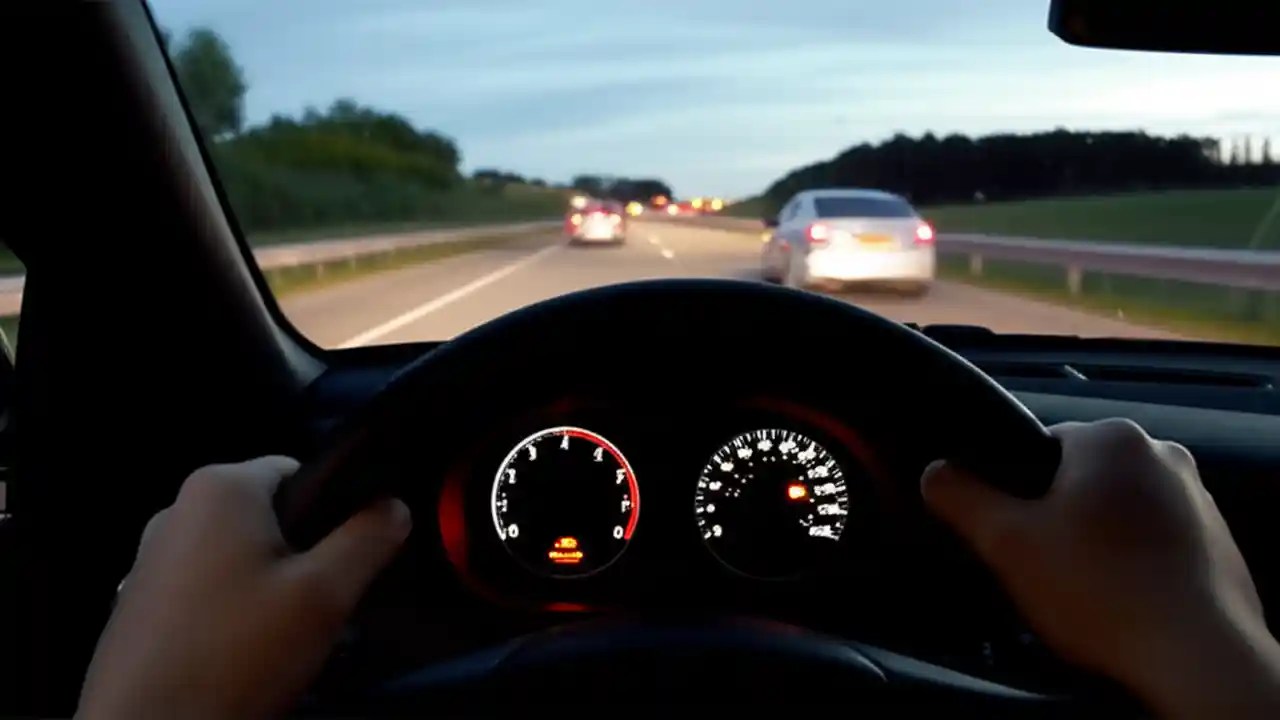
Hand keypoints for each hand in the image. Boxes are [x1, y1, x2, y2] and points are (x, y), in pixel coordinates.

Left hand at [76, 456, 411, 719]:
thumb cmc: (234, 654)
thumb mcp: (324, 594)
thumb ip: (367, 540)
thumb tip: (393, 508)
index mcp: (219, 489)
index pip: (298, 470)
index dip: (333, 510)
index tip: (345, 558)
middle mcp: (176, 511)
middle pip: (268, 519)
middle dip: (300, 558)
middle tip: (317, 607)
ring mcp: (150, 559)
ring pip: (239, 560)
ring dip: (267, 591)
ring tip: (280, 640)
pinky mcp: (140, 604)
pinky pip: (207, 593)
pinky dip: (231, 616)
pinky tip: (241, 657)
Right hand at [922, 418, 1279, 718]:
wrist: (1196, 655)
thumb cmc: (1097, 589)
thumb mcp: (1006, 541)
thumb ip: (961, 498)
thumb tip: (934, 472)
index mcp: (1111, 437)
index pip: (1041, 446)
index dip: (1018, 491)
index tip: (1016, 533)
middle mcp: (1162, 453)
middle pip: (1082, 478)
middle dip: (1061, 516)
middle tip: (1045, 565)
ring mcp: (1199, 497)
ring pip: (1121, 510)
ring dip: (1099, 540)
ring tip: (1085, 588)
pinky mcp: (1218, 541)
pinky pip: (1158, 540)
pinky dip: (1136, 562)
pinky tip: (1124, 598)